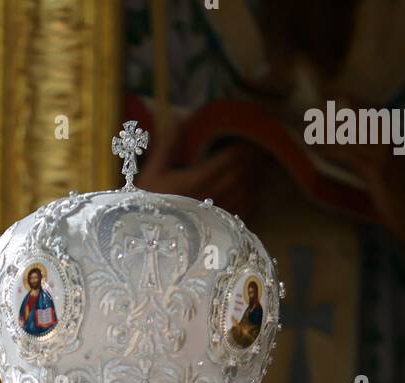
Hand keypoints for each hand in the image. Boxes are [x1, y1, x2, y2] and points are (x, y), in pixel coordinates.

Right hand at [139, 118, 266, 223]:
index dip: (241, 148)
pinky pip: (242, 211)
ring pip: (246, 192)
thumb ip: (167, 147)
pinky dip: (251, 199)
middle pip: (241, 174)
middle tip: (257, 151)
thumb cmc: (147, 205)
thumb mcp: (152, 173)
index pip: (228, 159)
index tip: (246, 140)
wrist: (146, 239)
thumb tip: (176, 121)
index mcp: (196, 181)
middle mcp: (210, 198)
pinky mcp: (218, 229)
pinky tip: (252, 192)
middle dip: (251, 160)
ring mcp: (217, 215)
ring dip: (254, 178)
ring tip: (258, 167)